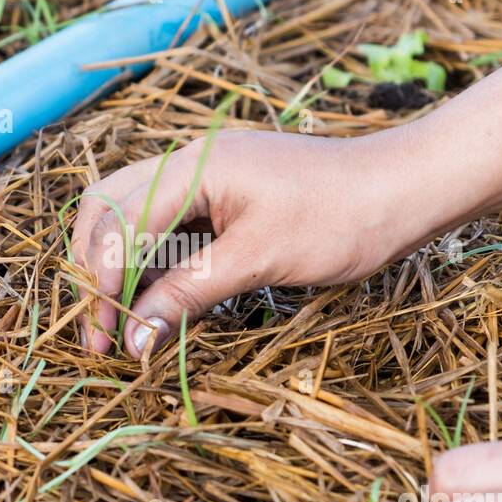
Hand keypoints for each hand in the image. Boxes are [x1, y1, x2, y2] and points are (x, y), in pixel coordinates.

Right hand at [70, 124, 443, 356]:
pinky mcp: (223, 191)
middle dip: (95, 271)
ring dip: (119, 265)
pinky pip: (167, 220)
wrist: (406, 186)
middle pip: (107, 209)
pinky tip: (160, 298)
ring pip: (131, 213)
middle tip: (102, 334)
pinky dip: (153, 259)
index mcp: (193, 166)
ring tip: (123, 321)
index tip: (107, 341)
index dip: (104, 287)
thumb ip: (189, 294)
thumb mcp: (259, 260)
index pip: (119, 226)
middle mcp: (188, 159)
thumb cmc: (342, 217)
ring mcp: (205, 172)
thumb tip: (135, 340)